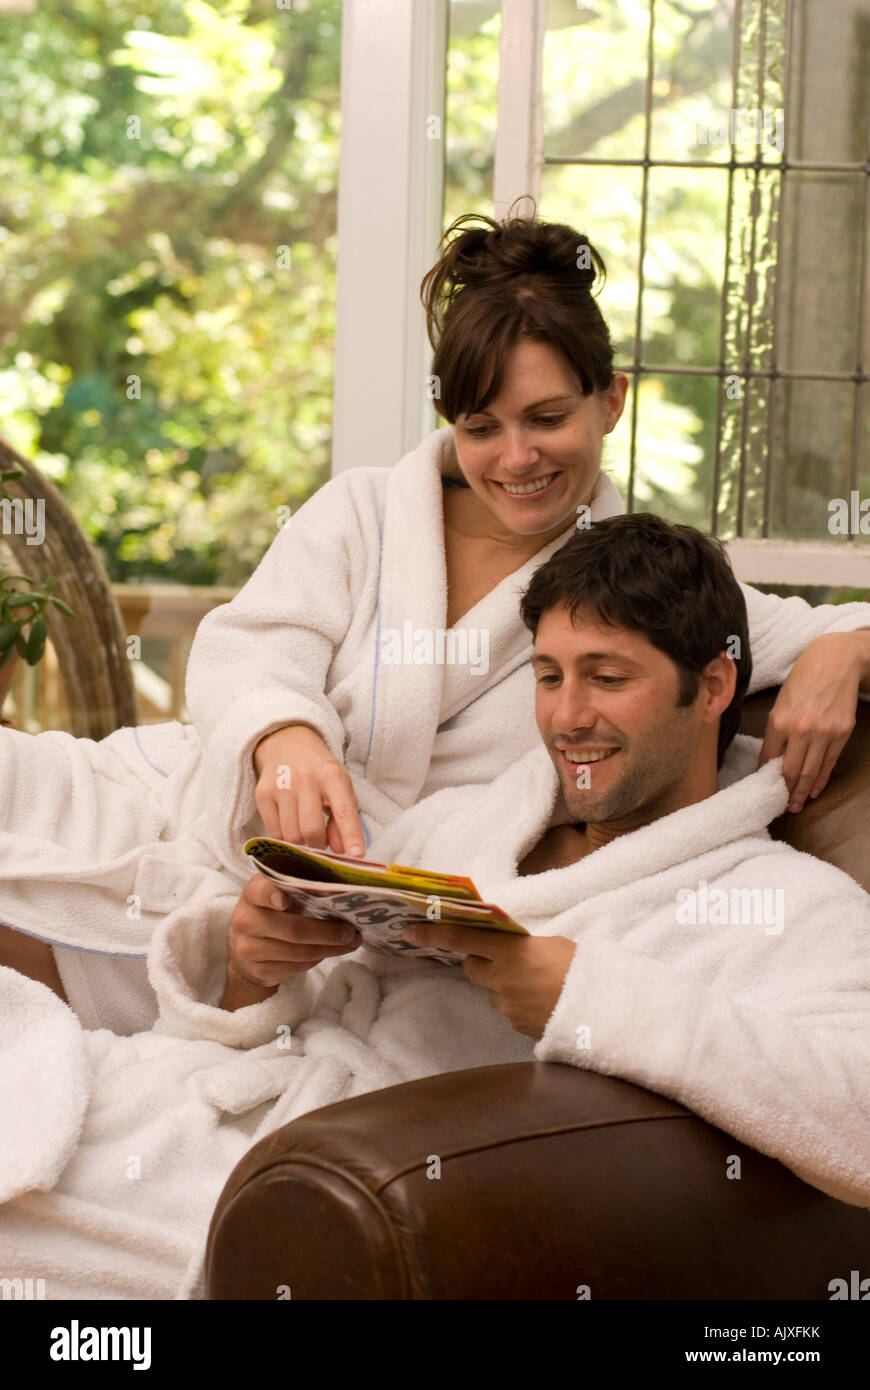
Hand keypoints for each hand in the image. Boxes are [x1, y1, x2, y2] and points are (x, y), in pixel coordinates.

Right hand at [220, 873, 361, 1008]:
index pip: (260, 891)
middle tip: (350, 931)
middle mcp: (246, 920)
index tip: (285, 900)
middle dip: (327, 932)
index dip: (272, 895)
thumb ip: (300, 884)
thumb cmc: (273, 911)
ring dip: (329, 949)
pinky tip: (330, 952)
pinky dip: (318, 959)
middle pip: (293, 929)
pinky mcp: (259, 970)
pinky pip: (296, 968)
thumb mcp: (280, 891)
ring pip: (298, 953)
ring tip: (350, 942)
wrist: (246, 948)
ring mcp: (249, 948)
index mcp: (253, 893)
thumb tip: (344, 886)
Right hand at [253, 723, 365, 855]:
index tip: (357, 856)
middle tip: (321, 840)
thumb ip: (344, 820)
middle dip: (318, 844)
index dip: (351, 835)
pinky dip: (284, 838)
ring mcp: (281, 785)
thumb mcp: (340, 789)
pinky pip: (274, 833)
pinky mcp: (262, 793)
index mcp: (332, 776)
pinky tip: (290, 824)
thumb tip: (342, 850)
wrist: (287, 744)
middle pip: (311, 830)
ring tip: (305, 829)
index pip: (344, 811)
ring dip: (301, 842)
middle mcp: (306, 778)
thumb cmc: (320, 773)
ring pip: (291, 836)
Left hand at [402, 922, 574, 1038]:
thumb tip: (509, 948)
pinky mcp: (517, 1025)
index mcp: (510, 952)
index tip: (409, 930)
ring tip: (538, 983)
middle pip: (471, 967)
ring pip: (493, 990)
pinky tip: (543, 1000)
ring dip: (505, 984)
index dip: (432, 934)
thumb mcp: (552, 945)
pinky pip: (509, 1009)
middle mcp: (501, 979)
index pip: (461, 939)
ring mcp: (507, 1005)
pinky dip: (519, 1003)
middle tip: (503, 958)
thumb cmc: (582, 969)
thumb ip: (523, 945)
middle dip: (480, 961)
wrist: (602, 1009)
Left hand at [759, 631, 869, 811]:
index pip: (768, 757)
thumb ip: (777, 727)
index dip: (765, 775)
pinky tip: (815, 791)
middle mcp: (801, 730)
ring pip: (811, 771)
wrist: (837, 660)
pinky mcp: (842, 733)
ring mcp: (824, 733)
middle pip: (790, 770)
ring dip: (802, 792)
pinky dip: (822, 779)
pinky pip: (829, 763)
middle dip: (785, 791)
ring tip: (796, 805)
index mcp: (779, 720)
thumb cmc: (804, 677)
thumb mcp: (781, 700)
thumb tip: (772, 754)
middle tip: (780, 807)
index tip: (762, 787)